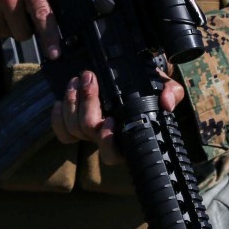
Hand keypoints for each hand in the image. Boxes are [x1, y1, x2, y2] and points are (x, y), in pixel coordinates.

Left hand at [51, 69, 185, 164]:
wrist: (133, 75)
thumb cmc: (149, 86)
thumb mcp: (165, 86)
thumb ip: (171, 93)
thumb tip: (167, 103)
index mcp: (127, 136)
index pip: (114, 154)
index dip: (108, 142)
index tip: (109, 120)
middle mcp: (106, 136)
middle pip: (88, 132)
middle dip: (87, 104)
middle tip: (90, 79)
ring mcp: (88, 131)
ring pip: (72, 127)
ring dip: (72, 101)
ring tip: (79, 79)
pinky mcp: (73, 124)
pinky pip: (60, 131)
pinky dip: (57, 117)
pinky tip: (61, 101)